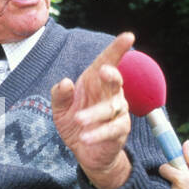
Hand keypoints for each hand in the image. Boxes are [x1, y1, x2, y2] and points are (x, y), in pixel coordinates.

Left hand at [51, 32, 134, 188]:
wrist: (84, 151)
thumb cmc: (74, 123)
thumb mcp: (59, 110)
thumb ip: (59, 95)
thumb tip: (65, 82)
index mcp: (95, 82)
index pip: (107, 61)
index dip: (118, 49)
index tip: (128, 36)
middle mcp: (110, 93)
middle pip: (116, 80)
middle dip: (111, 74)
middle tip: (103, 71)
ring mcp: (118, 111)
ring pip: (111, 108)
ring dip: (93, 114)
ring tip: (77, 119)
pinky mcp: (120, 130)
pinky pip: (111, 129)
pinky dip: (97, 133)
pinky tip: (85, 137)